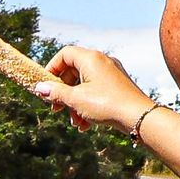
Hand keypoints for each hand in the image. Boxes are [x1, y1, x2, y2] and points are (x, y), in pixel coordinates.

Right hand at [30, 45, 157, 135]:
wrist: (139, 117)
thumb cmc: (107, 105)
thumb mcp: (76, 100)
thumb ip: (56, 93)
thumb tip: (40, 88)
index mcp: (91, 58)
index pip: (64, 54)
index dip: (51, 69)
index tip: (45, 86)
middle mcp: (102, 61)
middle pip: (73, 71)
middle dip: (63, 92)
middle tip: (56, 108)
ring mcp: (112, 73)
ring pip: (84, 85)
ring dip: (75, 103)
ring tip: (74, 122)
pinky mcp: (118, 85)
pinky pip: (96, 91)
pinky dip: (88, 105)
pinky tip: (86, 124)